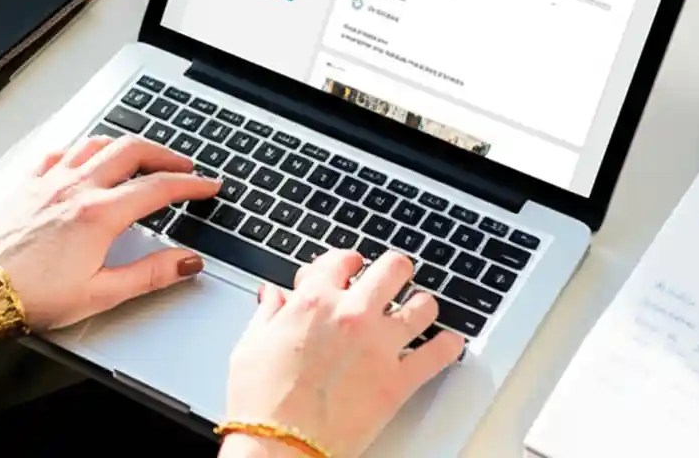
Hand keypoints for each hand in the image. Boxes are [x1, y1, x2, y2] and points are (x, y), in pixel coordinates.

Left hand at [0, 134, 219, 331]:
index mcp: (99, 214)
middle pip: (133, 151)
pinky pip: (62, 151)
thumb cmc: (30, 296)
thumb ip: (151, 275)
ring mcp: (49, 181)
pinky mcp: (27, 184)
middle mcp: (76, 188)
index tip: (209, 186)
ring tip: (144, 156)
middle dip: (166, 155)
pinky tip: (88, 157)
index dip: (192, 184)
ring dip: (128, 145)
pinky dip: (85, 148)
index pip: (159, 188)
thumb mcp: (101, 294)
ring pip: (98, 143)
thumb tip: (187, 262)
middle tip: (185, 166)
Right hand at [223, 251, 465, 456]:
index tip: (351, 269)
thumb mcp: (250, 346)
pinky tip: (447, 343)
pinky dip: (448, 346)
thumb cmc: (260, 403)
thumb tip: (273, 296)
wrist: (278, 447)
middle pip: (393, 268)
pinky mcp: (398, 380)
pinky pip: (439, 354)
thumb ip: (268, 314)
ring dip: (421, 306)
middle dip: (393, 271)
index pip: (342, 259)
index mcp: (314, 302)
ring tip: (417, 312)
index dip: (348, 262)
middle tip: (391, 282)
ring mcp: (380, 345)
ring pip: (422, 305)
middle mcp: (352, 315)